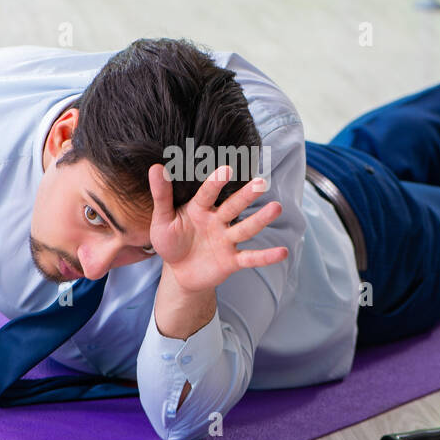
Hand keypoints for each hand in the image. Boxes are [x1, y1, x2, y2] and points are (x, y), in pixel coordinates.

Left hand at [147, 164, 288, 293]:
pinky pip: (250, 258)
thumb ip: (162, 195)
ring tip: (276, 208)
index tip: (226, 169)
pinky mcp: (232, 261)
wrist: (178, 272)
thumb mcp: (162, 219)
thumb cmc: (170, 241)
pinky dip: (266, 257)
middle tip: (260, 183)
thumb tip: (156, 167)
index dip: (216, 183)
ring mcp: (226, 240)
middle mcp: (217, 221)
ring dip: (260, 219)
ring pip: (245, 229)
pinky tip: (283, 252)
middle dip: (246, 196)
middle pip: (233, 207)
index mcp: (199, 209)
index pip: (208, 194)